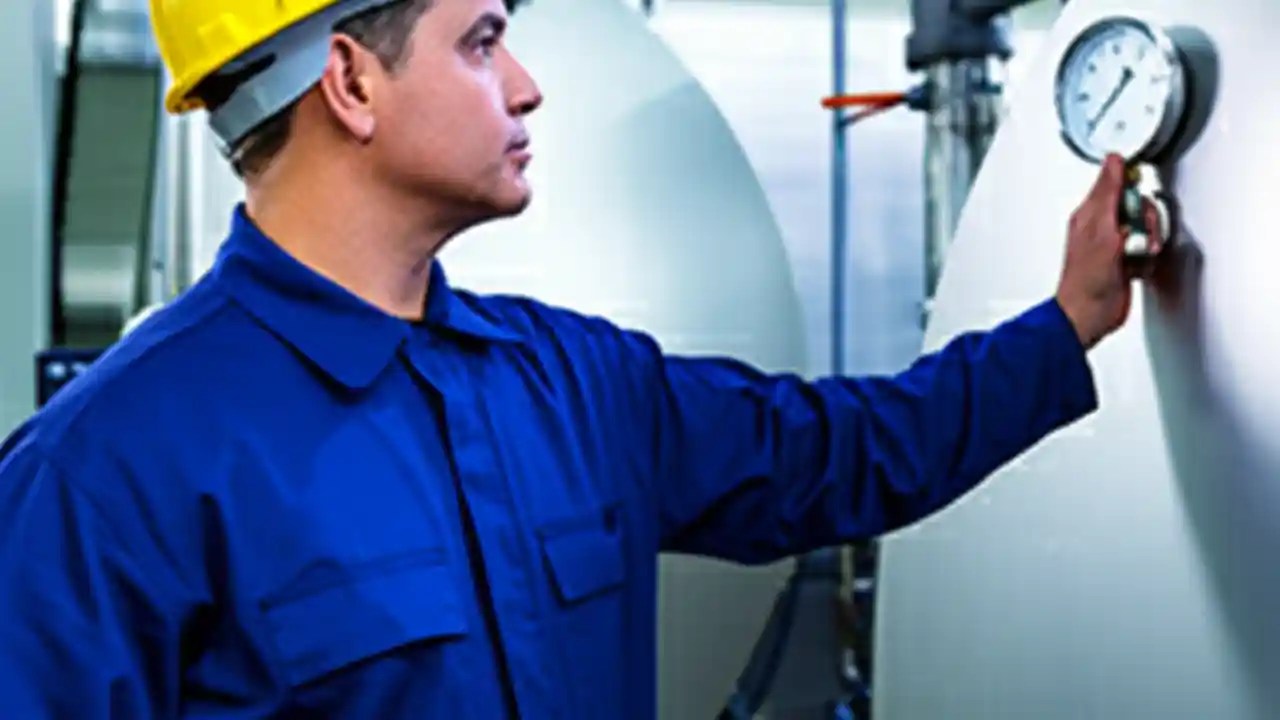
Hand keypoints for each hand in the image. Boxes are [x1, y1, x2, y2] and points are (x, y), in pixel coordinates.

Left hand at [1055, 153, 1162, 349]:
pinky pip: (1147, 250)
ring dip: (1148, 242)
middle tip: (1138, 236)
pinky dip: (1146, 259)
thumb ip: (1107, 193)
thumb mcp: (1100, 228)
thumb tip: (1113, 161)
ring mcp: (1115, 245)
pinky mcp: (1125, 262)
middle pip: (1138, 206)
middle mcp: (1101, 227)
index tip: (1137, 203)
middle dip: (1145, 221)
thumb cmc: (1088, 278)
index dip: (1132, 189)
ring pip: (1145, 228)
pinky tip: (1137, 268)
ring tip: (1139, 255)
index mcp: (1090, 214)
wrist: (1090, 314)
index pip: (1116, 183)